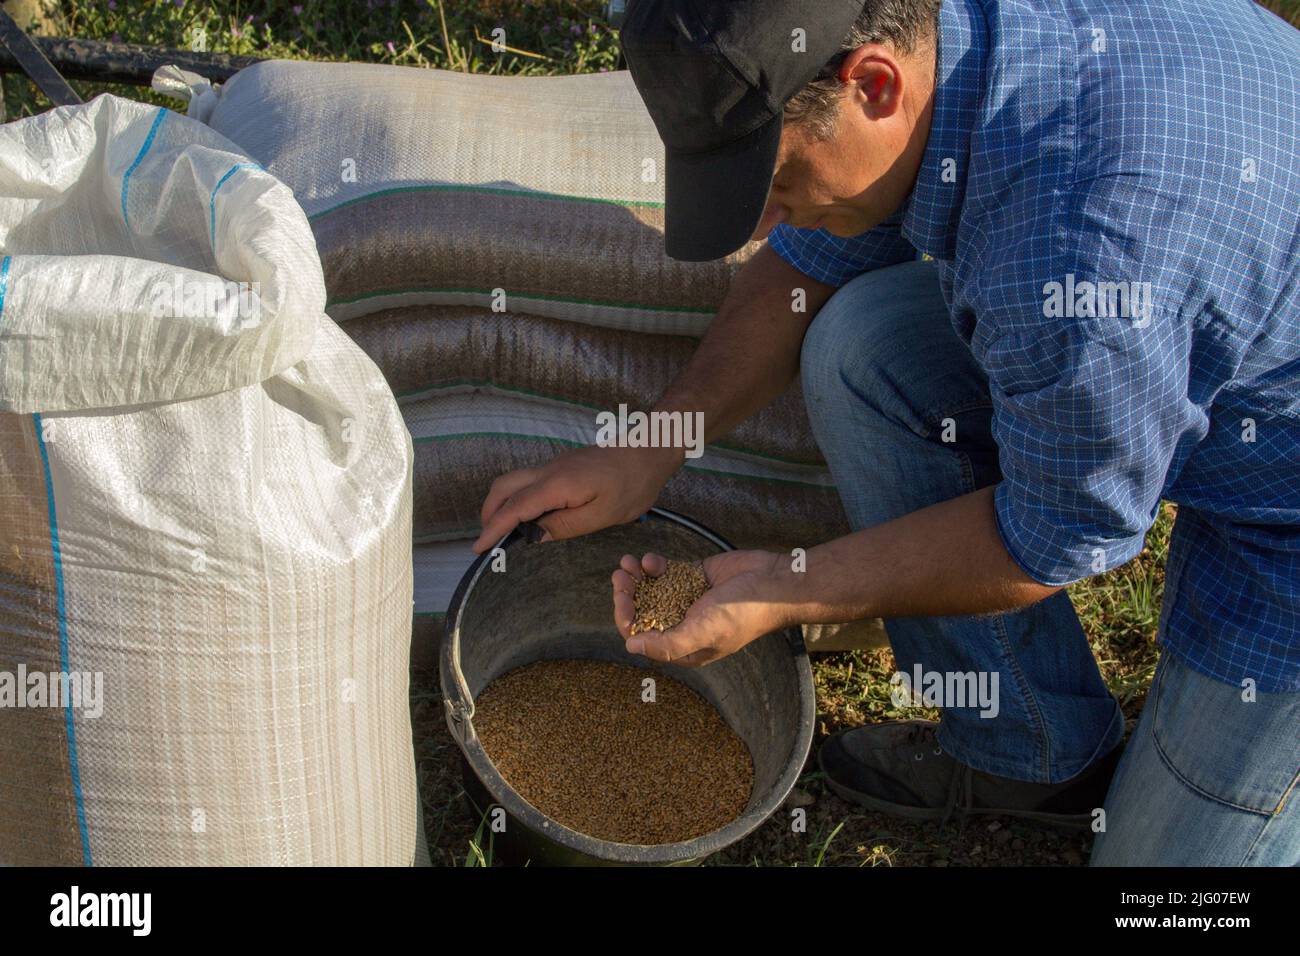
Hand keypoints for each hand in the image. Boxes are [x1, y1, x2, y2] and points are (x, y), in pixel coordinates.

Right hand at [472, 444, 682, 552]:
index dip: (493, 529)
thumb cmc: (633, 484)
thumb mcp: (602, 515)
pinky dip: (517, 498)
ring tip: (503, 531)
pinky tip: (527, 516)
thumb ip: (564, 526)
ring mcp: (554, 466)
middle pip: (504, 487)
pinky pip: (529, 480)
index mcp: (556, 484)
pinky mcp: (563, 467)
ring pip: (514, 481)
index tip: (478, 549)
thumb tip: (532, 538)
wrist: (649, 449)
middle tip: (487, 541)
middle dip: (488, 513)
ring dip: (501, 504)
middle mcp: (548, 471)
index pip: (514, 508)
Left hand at [611, 550, 784, 666]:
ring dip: (635, 577)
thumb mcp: (703, 631)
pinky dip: (654, 566)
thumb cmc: (742, 613)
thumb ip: (667, 643)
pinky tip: (650, 559)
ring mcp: (686, 599)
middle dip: (627, 595)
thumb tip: (630, 646)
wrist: (773, 581)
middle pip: (643, 611)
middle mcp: (683, 624)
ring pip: (650, 590)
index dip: (627, 619)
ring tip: (627, 563)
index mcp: (684, 645)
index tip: (622, 600)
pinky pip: (665, 573)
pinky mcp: (692, 577)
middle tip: (619, 577)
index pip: (644, 637)